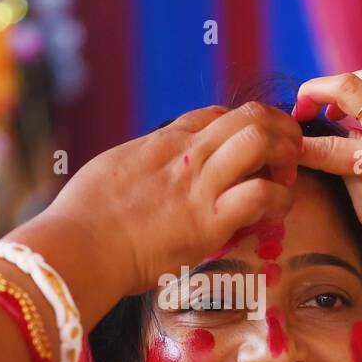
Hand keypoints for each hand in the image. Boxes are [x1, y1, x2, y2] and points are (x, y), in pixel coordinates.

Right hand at [46, 103, 301, 296]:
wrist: (76, 247)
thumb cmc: (81, 219)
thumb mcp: (111, 170)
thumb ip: (139, 164)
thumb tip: (144, 169)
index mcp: (163, 143)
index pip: (215, 114)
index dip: (242, 125)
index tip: (250, 149)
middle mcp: (187, 156)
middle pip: (248, 115)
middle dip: (278, 129)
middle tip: (284, 159)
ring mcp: (199, 186)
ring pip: (260, 140)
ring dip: (285, 156)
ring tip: (284, 180)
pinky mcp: (208, 223)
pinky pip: (260, 194)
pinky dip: (280, 199)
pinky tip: (276, 212)